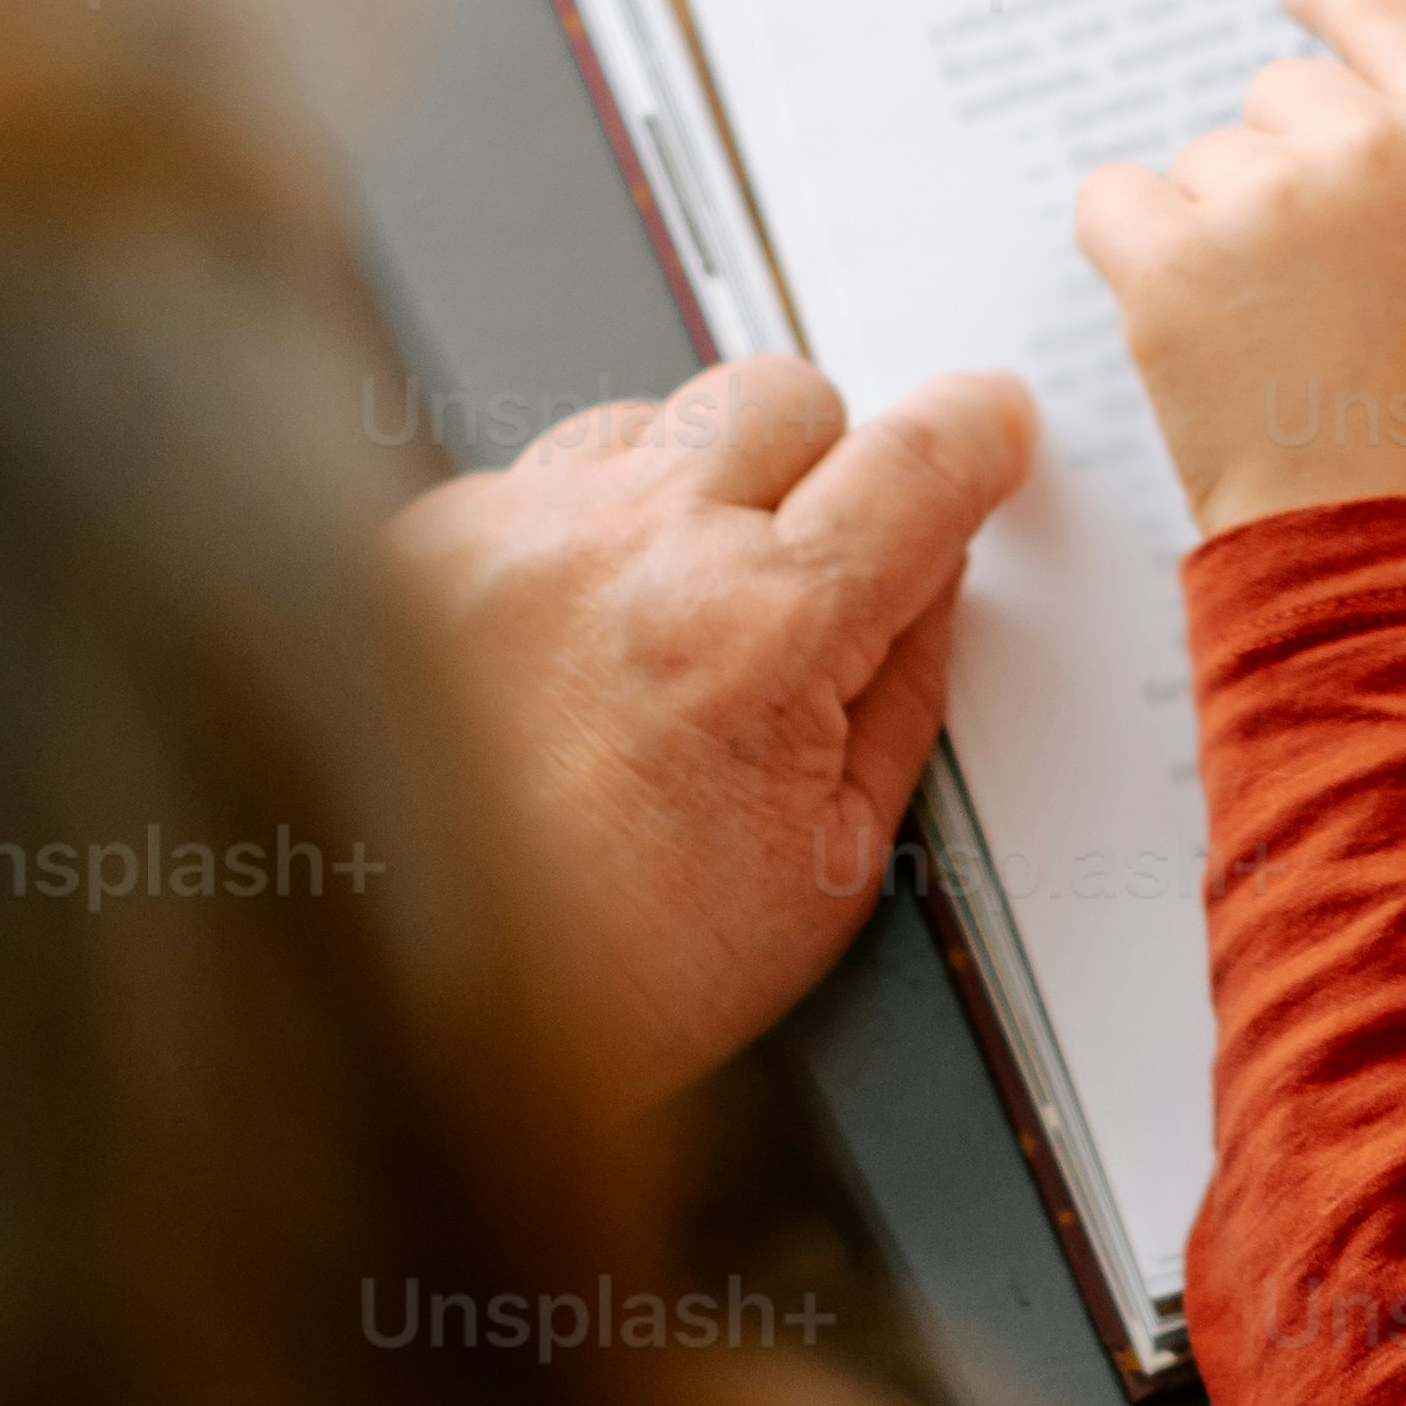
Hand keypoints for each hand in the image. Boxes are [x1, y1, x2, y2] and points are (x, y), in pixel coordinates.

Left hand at [389, 358, 1033, 1111]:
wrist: (418, 1009)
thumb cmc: (614, 970)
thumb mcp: (832, 863)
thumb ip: (899, 696)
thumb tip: (928, 584)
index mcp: (758, 634)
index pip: (915, 464)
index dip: (974, 434)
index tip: (987, 427)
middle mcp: (628, 552)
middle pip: (785, 396)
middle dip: (826, 460)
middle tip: (815, 559)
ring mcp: (513, 535)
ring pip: (654, 422)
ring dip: (691, 493)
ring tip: (671, 624)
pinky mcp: (423, 546)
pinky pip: (536, 480)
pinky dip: (576, 539)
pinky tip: (572, 646)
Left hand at [1073, 0, 1405, 536]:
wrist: (1393, 532)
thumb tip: (1363, 116)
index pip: (1385, 20)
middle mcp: (1363, 146)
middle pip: (1278, 98)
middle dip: (1278, 167)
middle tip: (1307, 279)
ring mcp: (1262, 197)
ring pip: (1200, 164)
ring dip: (1214, 227)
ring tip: (1267, 333)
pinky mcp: (1170, 259)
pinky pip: (1114, 200)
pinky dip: (1134, 249)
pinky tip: (1183, 313)